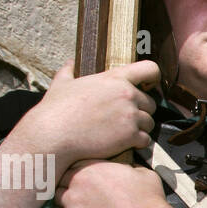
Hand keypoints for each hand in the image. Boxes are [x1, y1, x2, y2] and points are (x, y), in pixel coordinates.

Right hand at [8, 59, 159, 173]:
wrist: (53, 134)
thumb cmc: (55, 110)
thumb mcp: (62, 84)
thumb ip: (69, 71)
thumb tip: (70, 62)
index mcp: (114, 78)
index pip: (150, 69)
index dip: (153, 78)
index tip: (147, 87)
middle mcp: (127, 95)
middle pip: (151, 103)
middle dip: (141, 111)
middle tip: (125, 120)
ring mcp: (130, 115)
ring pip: (149, 123)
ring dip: (140, 129)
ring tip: (122, 133)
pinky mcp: (130, 136)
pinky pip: (145, 140)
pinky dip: (137, 144)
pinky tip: (124, 144)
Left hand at [53, 159, 179, 207]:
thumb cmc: (150, 200)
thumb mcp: (144, 174)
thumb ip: (130, 168)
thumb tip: (130, 169)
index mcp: (94, 166)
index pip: (73, 162)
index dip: (77, 170)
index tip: (83, 178)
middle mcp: (79, 180)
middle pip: (60, 178)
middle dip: (67, 184)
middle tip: (77, 192)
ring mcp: (73, 201)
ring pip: (56, 196)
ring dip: (63, 200)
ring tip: (75, 207)